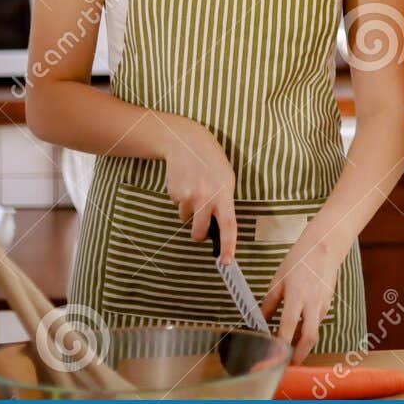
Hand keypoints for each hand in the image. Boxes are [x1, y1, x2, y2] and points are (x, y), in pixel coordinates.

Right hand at [163, 120, 237, 262]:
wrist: (188, 142)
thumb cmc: (212, 163)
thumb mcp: (226, 179)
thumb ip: (224, 202)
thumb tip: (219, 229)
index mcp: (225, 193)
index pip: (229, 225)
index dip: (228, 245)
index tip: (227, 261)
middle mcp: (206, 196)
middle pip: (199, 232)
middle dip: (198, 234)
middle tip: (199, 228)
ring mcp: (188, 196)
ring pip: (186, 218)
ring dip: (189, 209)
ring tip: (194, 187)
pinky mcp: (174, 193)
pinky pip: (177, 206)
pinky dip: (180, 199)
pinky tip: (185, 182)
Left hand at [260, 238, 343, 361]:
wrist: (324, 248)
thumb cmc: (299, 261)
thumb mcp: (278, 280)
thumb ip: (269, 304)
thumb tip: (258, 324)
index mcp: (297, 295)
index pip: (288, 327)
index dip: (280, 345)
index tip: (271, 359)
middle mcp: (312, 303)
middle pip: (309, 337)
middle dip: (299, 356)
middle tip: (286, 366)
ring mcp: (323, 305)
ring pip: (314, 332)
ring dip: (302, 346)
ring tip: (288, 354)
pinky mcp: (328, 305)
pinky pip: (316, 323)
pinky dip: (306, 332)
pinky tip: (297, 333)